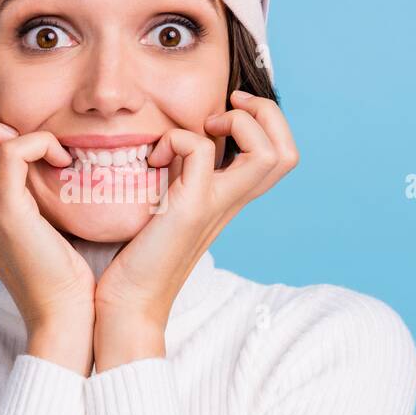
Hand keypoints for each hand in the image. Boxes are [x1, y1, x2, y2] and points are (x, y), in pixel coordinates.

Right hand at [0, 95, 94, 374]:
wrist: (63, 314)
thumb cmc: (57, 269)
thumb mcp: (28, 217)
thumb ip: (19, 186)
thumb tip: (32, 152)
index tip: (1, 126)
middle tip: (6, 126)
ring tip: (24, 139)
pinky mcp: (10, 216)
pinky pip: (9, 156)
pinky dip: (35, 142)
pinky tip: (60, 159)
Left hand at [92, 90, 298, 370]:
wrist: (127, 302)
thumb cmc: (138, 256)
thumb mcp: (170, 203)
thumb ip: (183, 173)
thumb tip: (178, 139)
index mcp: (230, 199)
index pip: (281, 155)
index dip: (266, 121)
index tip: (226, 114)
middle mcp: (232, 202)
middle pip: (288, 152)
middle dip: (265, 113)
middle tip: (225, 112)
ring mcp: (216, 205)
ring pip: (270, 153)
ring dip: (238, 123)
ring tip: (205, 129)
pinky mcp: (190, 208)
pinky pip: (199, 150)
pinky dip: (175, 137)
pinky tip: (153, 158)